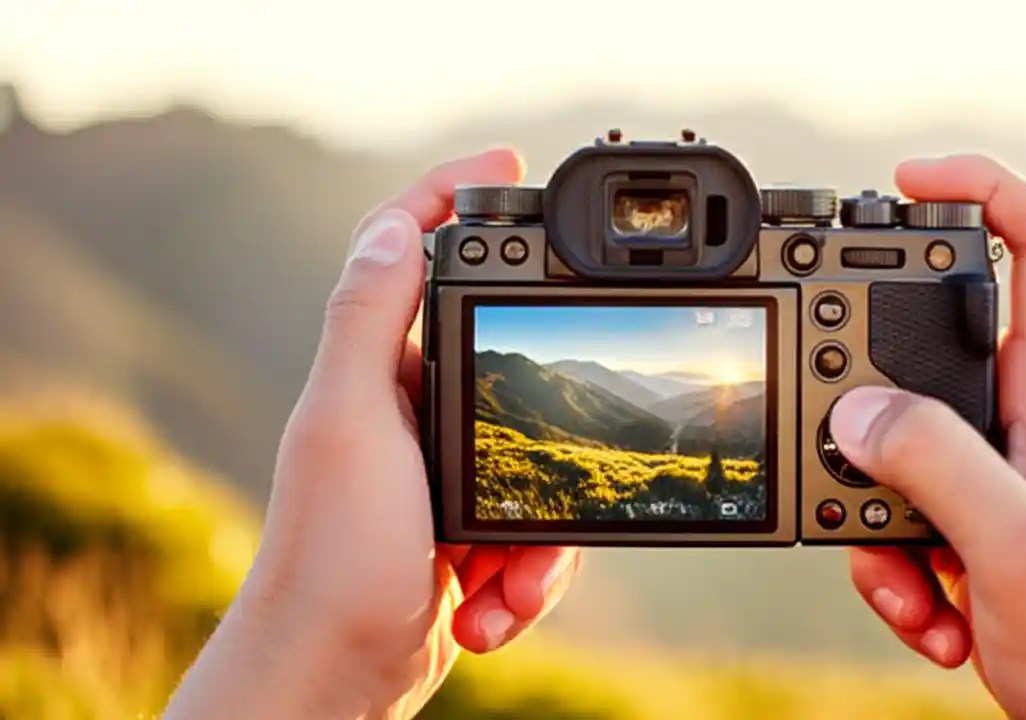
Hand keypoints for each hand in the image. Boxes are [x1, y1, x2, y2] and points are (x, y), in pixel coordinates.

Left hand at [165, 150, 580, 718]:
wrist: (334, 679)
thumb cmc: (331, 557)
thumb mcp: (351, 424)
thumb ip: (368, 322)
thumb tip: (393, 224)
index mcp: (375, 369)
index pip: (408, 254)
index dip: (452, 197)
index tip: (509, 164)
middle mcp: (407, 409)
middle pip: (505, 358)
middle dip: (546, 412)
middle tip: (576, 426)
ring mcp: (441, 471)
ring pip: (536, 458)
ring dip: (540, 533)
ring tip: (504, 585)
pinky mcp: (468, 528)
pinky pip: (535, 528)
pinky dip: (527, 578)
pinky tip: (491, 612)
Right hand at [832, 155, 1025, 718]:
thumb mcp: (1015, 545)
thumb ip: (937, 463)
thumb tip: (856, 410)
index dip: (980, 188)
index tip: (906, 179)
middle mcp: (1023, 421)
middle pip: (929, 339)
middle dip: (867, 382)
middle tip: (831, 413)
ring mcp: (991, 475)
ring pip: (894, 441)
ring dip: (870, 512)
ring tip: (911, 580)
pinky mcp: (965, 525)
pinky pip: (893, 514)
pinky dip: (888, 569)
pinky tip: (930, 615)